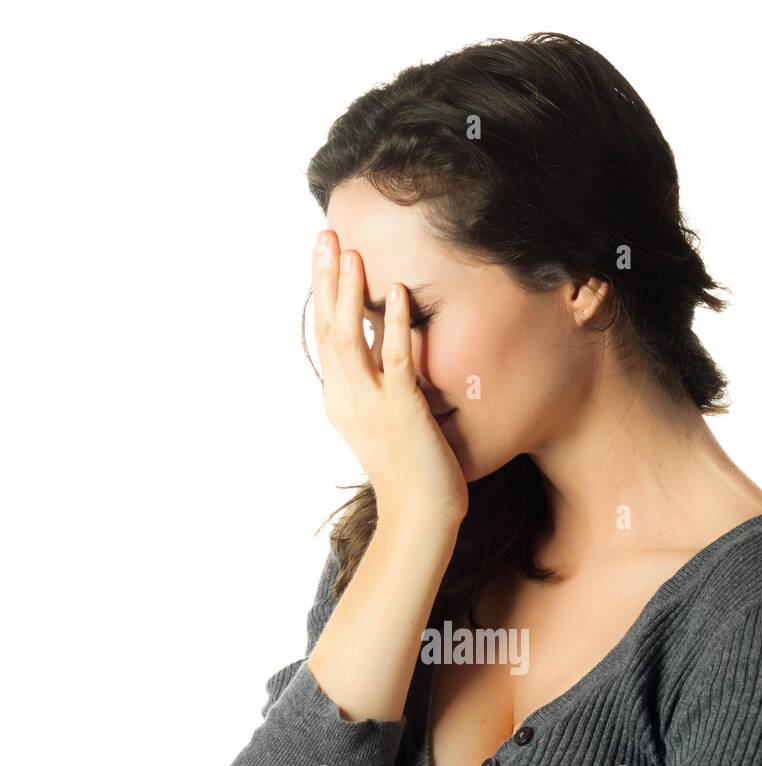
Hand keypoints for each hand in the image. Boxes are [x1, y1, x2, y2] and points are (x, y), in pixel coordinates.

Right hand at [311, 230, 468, 531]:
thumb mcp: (383, 424)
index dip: (323, 294)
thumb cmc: (410, 474)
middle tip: (326, 234)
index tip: (324, 255)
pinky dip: (393, 326)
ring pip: (350, 339)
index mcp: (340, 399)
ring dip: (350, 293)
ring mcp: (371, 405)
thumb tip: (383, 353)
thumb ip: (378, 388)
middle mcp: (346, 399)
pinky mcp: (402, 412)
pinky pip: (395, 362)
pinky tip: (399, 294)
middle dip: (326, 279)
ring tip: (351, 252)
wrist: (420, 517)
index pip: (324, 336)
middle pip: (328, 328)